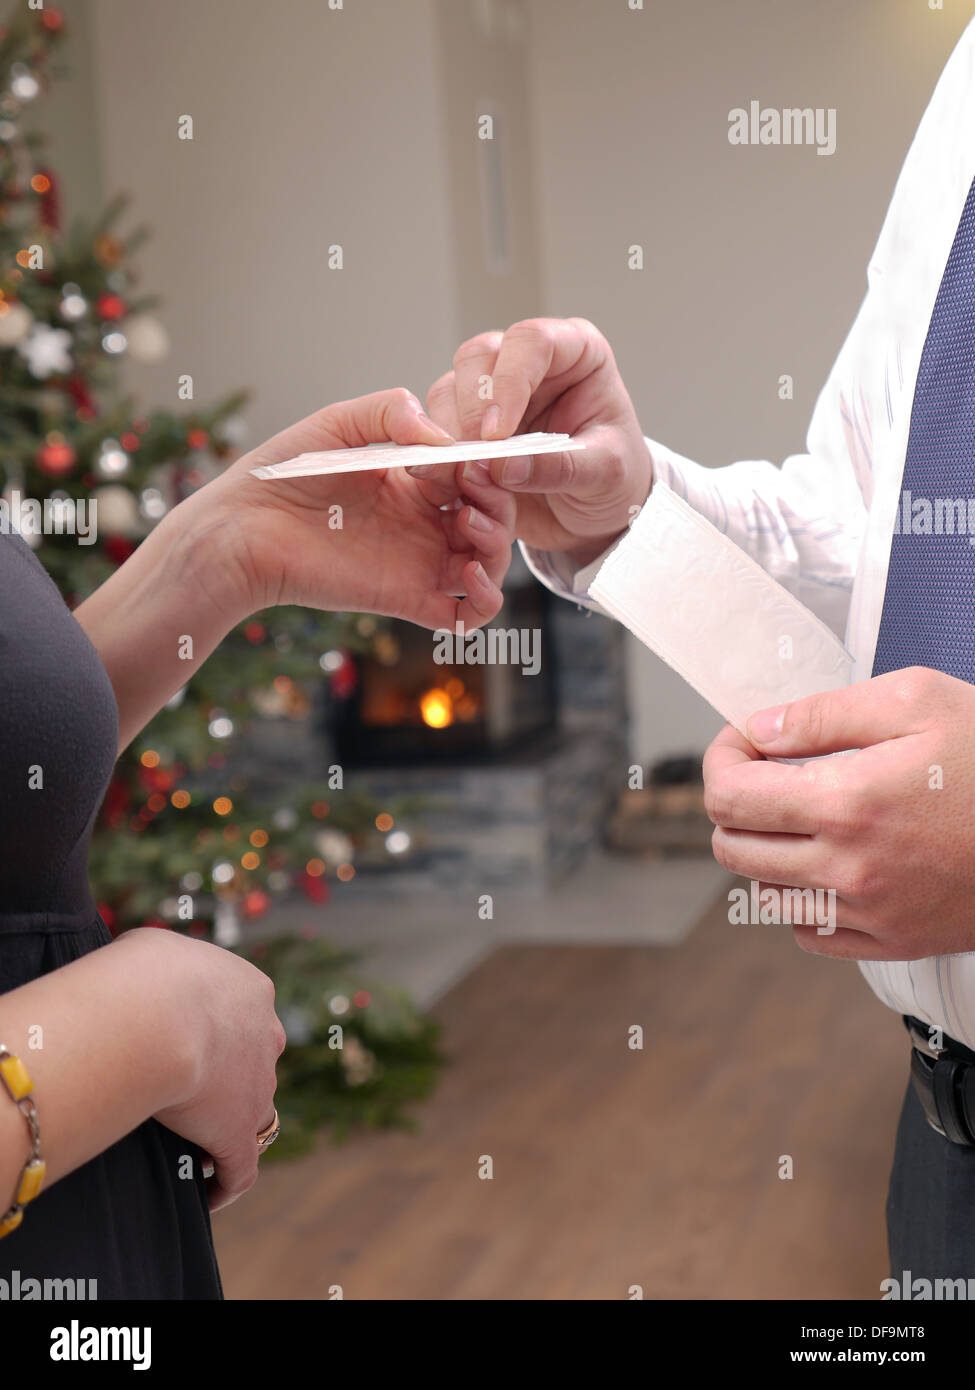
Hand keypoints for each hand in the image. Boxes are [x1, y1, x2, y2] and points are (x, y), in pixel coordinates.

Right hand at [122, 928, 286, 1211]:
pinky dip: (228, 1183)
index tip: (189, 1049)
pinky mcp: (239, 1133)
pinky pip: (242, 1169)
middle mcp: (266, 1035)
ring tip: (194, 1147)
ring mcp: (259, 1087)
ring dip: (228, 1127)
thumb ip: (160, 964)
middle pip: (255, 1061)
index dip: (221, 1034)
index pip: (244, 1016)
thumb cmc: (143, 976)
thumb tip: (141, 969)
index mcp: (250, 991)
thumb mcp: (154, 950)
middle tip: (189, 1096)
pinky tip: (210, 1195)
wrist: (156, 1015)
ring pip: (254, 1111)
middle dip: (231, 1079)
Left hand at [197, 387, 514, 629]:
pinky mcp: (408, 599)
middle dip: (499, 503)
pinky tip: (469, 575)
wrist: (243, 528)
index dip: (484, 464)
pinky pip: (466, 615)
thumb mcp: (340, 423)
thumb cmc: (283, 473)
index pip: (475, 474)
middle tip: (475, 488)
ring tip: (470, 529)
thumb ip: (391, 412)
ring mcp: (419, 563)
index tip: (465, 456)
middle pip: (492, 518)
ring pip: (490, 564)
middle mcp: (424, 523)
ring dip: (499, 547)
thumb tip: (443, 438)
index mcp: (413, 481)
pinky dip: (486, 601)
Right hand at [413, 318, 651, 561]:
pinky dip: (439, 455)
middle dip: (471, 409)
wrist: (597, 515)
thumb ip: (558, 466)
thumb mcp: (604, 474)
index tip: (498, 434)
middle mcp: (529, 364)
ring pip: (449, 388)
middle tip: (476, 458)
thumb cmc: (615, 480)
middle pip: (478, 356)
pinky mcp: (468, 425)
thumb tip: (502, 466)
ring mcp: (493, 392)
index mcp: (576, 353)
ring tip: (469, 477)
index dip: (509, 381)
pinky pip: (435, 427)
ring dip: (450, 434)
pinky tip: (458, 482)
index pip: (532, 342)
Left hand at [702, 666, 974, 960]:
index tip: (742, 743)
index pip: (728, 796)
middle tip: (765, 775)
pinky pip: (811, 934)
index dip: (720, 760)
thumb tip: (760, 729)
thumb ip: (824, 714)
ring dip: (766, 852)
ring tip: (801, 817)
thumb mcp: (915, 701)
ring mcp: (871, 913)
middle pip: (733, 849)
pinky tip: (830, 865)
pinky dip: (803, 900)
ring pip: (765, 895)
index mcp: (846, 801)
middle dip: (734, 805)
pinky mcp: (895, 941)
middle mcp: (848, 867)